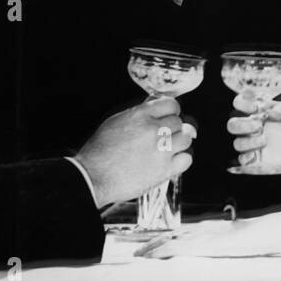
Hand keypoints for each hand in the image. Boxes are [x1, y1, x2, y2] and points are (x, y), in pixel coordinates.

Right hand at [76, 97, 194, 207]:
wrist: (94, 176)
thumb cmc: (100, 151)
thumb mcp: (116, 121)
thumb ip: (138, 113)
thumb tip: (154, 108)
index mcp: (140, 115)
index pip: (171, 104)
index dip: (171, 110)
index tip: (169, 115)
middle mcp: (153, 130)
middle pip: (178, 121)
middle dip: (173, 127)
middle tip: (165, 134)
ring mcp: (161, 150)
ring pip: (186, 138)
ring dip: (179, 141)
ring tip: (170, 147)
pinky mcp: (164, 170)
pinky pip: (187, 159)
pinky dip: (182, 158)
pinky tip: (172, 160)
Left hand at [140, 213, 280, 257]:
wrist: (260, 232)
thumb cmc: (250, 236)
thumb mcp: (230, 237)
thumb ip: (218, 238)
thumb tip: (212, 243)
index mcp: (204, 228)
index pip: (177, 233)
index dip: (161, 239)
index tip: (146, 244)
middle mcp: (198, 230)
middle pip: (168, 235)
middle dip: (150, 243)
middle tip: (133, 249)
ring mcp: (199, 237)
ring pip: (169, 241)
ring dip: (152, 248)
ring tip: (138, 254)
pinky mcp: (202, 245)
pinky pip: (178, 248)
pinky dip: (163, 251)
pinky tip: (153, 256)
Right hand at [229, 94, 280, 172]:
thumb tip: (272, 111)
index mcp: (263, 111)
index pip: (241, 103)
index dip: (241, 102)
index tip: (255, 107)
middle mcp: (256, 126)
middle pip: (233, 124)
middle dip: (241, 124)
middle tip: (259, 125)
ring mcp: (256, 143)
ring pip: (238, 142)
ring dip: (247, 141)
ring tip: (265, 140)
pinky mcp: (259, 159)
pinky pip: (243, 160)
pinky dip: (247, 157)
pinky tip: (259, 153)